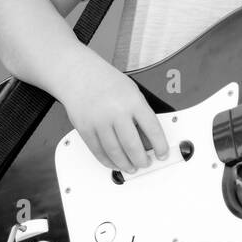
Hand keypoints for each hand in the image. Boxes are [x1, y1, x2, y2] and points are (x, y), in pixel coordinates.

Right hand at [59, 49, 169, 173]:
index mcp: (133, 101)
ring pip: (115, 152)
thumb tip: (149, 140)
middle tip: (146, 163)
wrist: (79, 74)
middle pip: (132, 145)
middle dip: (142, 160)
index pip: (152, 129)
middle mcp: (116, 111)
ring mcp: (98, 121)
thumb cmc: (108, 83)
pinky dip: (108, 161)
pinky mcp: (85, 128)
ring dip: (125, 164)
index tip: (163, 154)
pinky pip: (98, 151)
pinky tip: (114, 163)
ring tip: (131, 167)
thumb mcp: (132, 92)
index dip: (160, 146)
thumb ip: (140, 114)